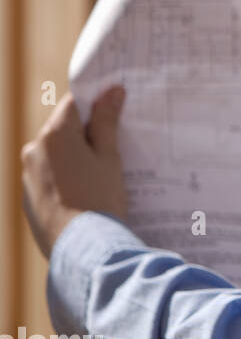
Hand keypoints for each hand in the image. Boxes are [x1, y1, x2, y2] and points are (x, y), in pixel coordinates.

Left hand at [21, 87, 128, 257]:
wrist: (81, 247)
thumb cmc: (99, 198)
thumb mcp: (109, 157)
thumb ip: (106, 122)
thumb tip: (111, 92)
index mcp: (54, 135)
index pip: (73, 104)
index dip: (95, 104)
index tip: (114, 108)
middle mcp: (34, 151)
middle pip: (63, 131)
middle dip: (86, 135)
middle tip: (114, 148)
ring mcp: (28, 176)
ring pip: (55, 156)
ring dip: (75, 159)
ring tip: (102, 178)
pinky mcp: (28, 199)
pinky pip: (49, 179)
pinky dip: (66, 180)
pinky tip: (87, 196)